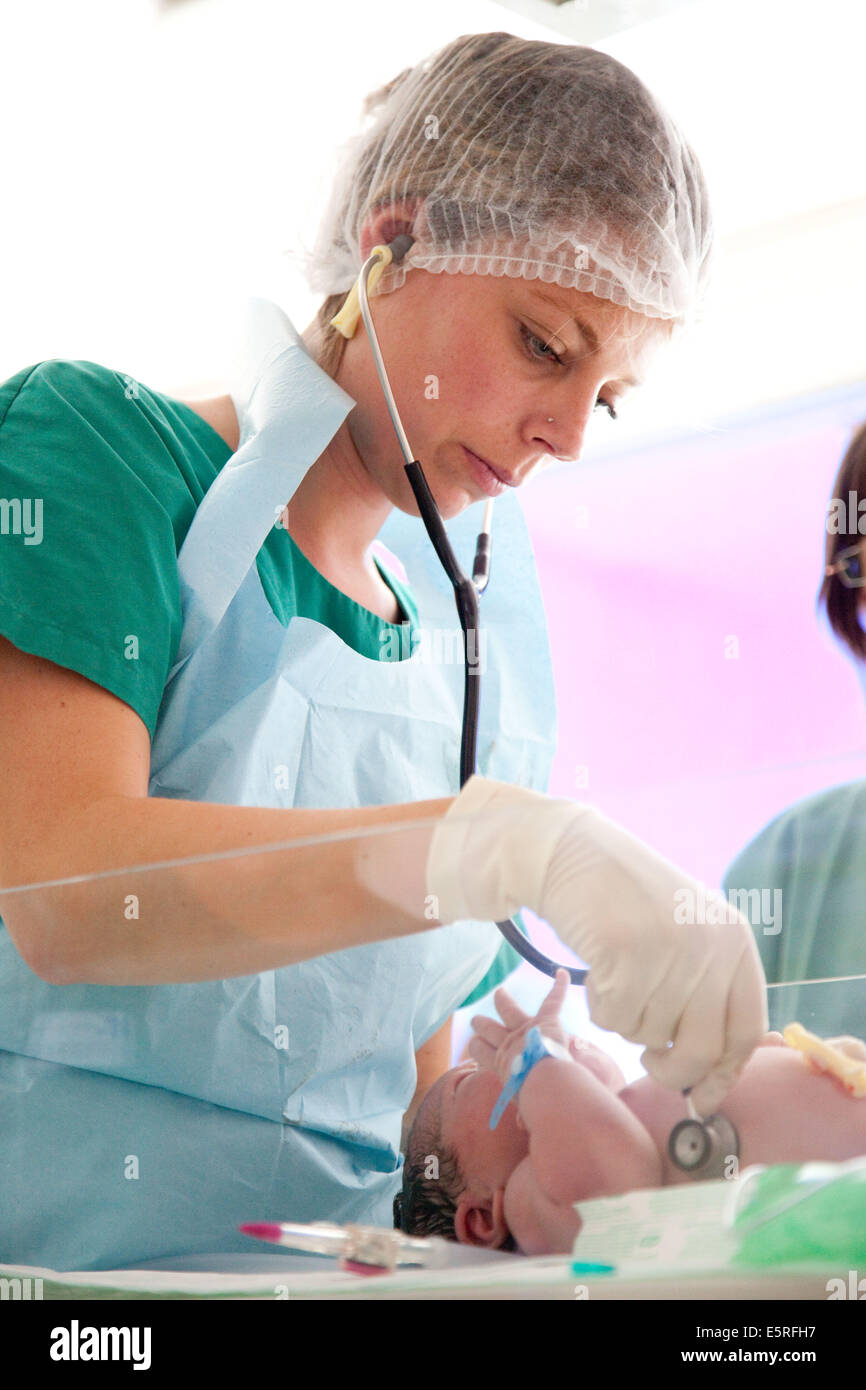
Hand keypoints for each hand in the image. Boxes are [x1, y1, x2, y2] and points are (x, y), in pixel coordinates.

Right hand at [426, 776, 767, 1115]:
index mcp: (735, 941)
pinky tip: (596, 968)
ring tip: (615, 973)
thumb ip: (703, 996)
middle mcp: (712, 946)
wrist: (571, 853)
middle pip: (700, 1048)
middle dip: (669, 1068)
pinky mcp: (627, 953)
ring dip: (624, 1018)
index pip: (746, 1029)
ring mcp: (670, 949)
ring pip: (648, 1034)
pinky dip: (598, 1004)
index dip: (723, 1073)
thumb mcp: (686, 937)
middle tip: (648, 1059)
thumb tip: (706, 1085)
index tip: (701, 1100)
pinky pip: (613, 1017)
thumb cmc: (624, 903)